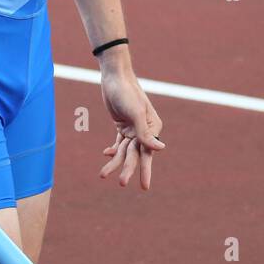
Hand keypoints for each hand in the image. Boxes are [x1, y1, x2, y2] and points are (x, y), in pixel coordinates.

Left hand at [98, 65, 164, 188]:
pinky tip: (106, 154)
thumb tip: (161, 148)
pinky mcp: (122, 126)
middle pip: (136, 155)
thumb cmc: (127, 93)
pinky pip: (118, 143)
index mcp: (152, 128)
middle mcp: (144, 130)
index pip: (148, 153)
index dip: (146, 170)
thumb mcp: (135, 112)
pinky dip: (112, 150)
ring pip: (124, 151)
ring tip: (103, 174)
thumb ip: (145, 132)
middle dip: (128, 169)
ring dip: (114, 162)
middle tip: (122, 184)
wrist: (115, 77)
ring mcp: (133, 129)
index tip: (145, 187)